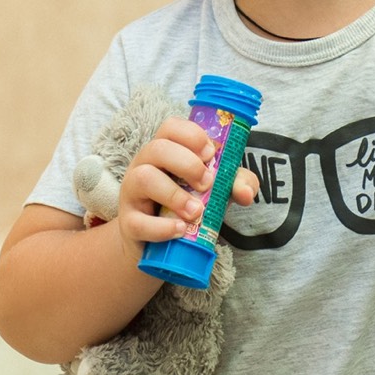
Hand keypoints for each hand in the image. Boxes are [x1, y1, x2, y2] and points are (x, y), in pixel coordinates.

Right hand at [113, 117, 258, 266]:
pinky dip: (162, 227)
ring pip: (143, 179)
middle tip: (207, 184)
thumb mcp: (215, 190)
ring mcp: (132, 194)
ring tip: (196, 211)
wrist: (161, 246)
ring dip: (174, 194)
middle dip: (187, 163)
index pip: (170, 127)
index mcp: (164, 151)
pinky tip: (180, 230)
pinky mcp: (129, 224)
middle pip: (157, 148)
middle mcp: (144, 166)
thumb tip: (245, 192)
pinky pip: (138, 221)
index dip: (192, 135)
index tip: (211, 154)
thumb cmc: (188, 205)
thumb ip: (235, 184)